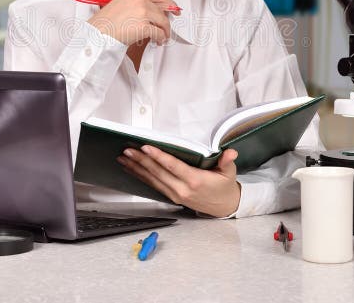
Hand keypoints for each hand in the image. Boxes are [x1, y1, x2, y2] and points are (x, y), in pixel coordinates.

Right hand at [87, 0, 180, 45]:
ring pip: (163, 21)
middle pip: (163, 9)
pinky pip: (159, 33)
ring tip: (162, 37)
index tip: (174, 8)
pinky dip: (160, 38)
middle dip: (169, 18)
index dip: (169, 3)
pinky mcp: (144, 26)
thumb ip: (137, 4)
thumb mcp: (120, 5)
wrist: (97, 34)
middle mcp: (140, 0)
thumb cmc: (105, 23)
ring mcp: (143, 12)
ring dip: (164, 31)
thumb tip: (152, 11)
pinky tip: (158, 41)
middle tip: (171, 24)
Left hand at [118, 145, 240, 217]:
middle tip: (127, 150)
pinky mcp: (171, 197)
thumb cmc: (224, 186)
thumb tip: (230, 152)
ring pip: (152, 179)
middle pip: (158, 173)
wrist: (224, 207)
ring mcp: (175, 194)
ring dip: (136, 168)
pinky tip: (131, 169)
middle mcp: (182, 189)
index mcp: (195, 180)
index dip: (159, 157)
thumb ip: (227, 161)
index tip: (146, 147)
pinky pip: (153, 185)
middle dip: (141, 160)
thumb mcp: (229, 172)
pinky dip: (141, 176)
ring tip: (123, 158)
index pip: (173, 166)